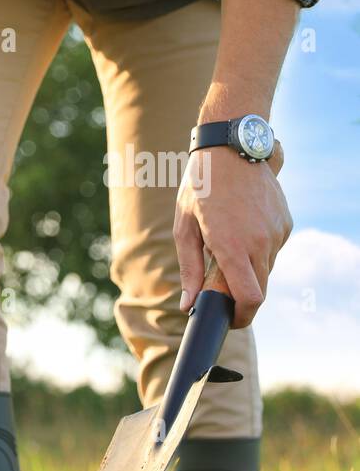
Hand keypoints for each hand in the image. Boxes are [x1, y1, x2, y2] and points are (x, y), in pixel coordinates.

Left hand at [174, 140, 289, 328]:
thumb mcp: (184, 229)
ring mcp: (277, 232)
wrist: (231, 150)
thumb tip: (188, 304)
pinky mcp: (286, 223)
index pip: (250, 298)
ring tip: (225, 248)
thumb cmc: (199, 189)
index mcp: (232, 246)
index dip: (242, 316)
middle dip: (242, 298)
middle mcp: (260, 243)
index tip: (230, 320)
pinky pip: (272, 249)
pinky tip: (241, 230)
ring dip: (248, 270)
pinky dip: (257, 251)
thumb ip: (189, 270)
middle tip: (220, 292)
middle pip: (259, 290)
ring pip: (266, 269)